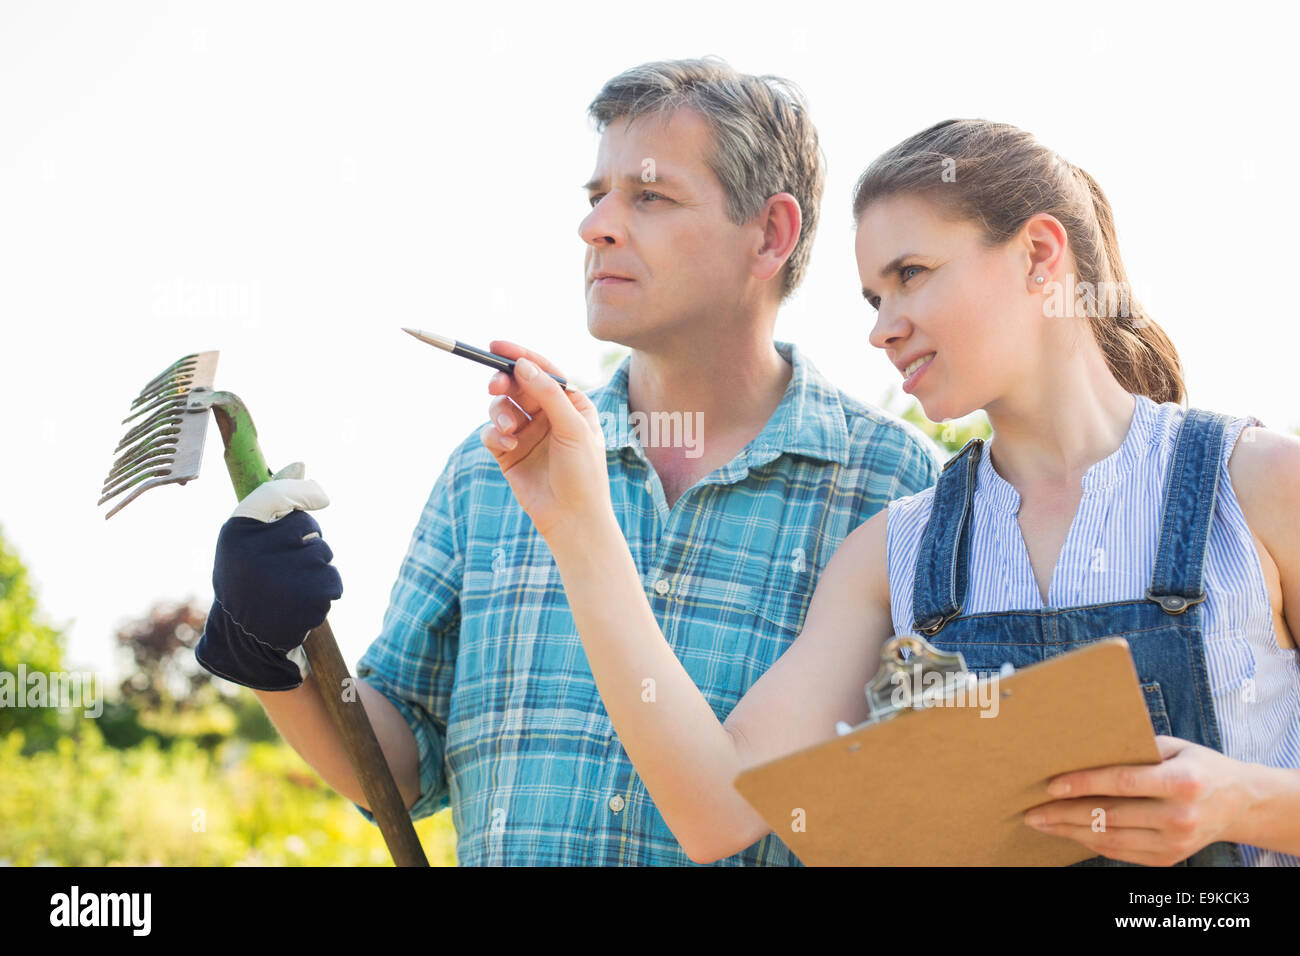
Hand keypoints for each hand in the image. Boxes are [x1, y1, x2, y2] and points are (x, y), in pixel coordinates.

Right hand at [194, 464, 342, 690]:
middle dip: (309, 542)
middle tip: (286, 564)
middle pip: (309, 528)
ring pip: (325, 556)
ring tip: (291, 586)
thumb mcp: (251, 536)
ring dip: (319, 569)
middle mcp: (253, 554)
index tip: (322, 498)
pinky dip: (325, 592)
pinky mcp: (303, 604)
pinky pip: (333, 583)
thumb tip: (301, 463)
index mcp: (236, 532)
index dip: (303, 493)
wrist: (245, 638)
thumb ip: (276, 498)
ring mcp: (279, 580)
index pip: (276, 494)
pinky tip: (300, 603)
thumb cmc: (249, 576)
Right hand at [479, 340, 612, 541]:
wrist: (572, 519)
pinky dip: (495, 436)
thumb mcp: (573, 428)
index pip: (543, 371)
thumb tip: (522, 365)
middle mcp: (548, 415)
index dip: (520, 355)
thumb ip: (548, 394)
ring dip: (500, 413)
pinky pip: (491, 433)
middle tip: (495, 386)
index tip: (496, 345)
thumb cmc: (583, 473)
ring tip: (509, 431)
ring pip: (501, 408)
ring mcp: (527, 434)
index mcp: (571, 404)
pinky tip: (508, 448)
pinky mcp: (509, 453)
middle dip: (503, 383)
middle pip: (517, 385)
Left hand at [1022, 735, 1252, 865]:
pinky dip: (1090, 842)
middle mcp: (1180, 816)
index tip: (1051, 785)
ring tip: (1041, 822)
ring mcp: (1175, 843)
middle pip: (1110, 815)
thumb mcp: (1174, 747)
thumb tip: (1082, 748)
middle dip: (1065, 813)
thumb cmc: (1198, 766)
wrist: (1240, 804)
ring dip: (1070, 831)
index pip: (1122, 783)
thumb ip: (1134, 750)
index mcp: (1182, 782)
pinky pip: (1120, 852)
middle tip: (1032, 810)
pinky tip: (1068, 832)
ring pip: (1111, 839)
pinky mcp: (1168, 859)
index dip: (1083, 784)